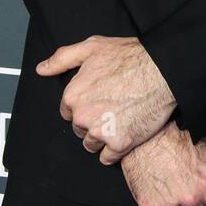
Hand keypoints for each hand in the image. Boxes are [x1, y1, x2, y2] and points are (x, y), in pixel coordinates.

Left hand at [35, 34, 174, 162]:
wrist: (164, 71)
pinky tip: (127, 134)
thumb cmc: (131, 57)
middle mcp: (82, 116)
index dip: (85, 106)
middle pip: (80, 129)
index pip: (69, 112)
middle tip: (114, 109)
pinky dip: (116, 150)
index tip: (101, 100)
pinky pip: (108, 158)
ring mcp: (100, 132)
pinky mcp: (119, 144)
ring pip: (92, 145)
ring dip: (103, 137)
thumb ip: (63, 58)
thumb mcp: (93, 47)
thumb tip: (42, 69)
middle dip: (93, 122)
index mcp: (72, 95)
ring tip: (122, 121)